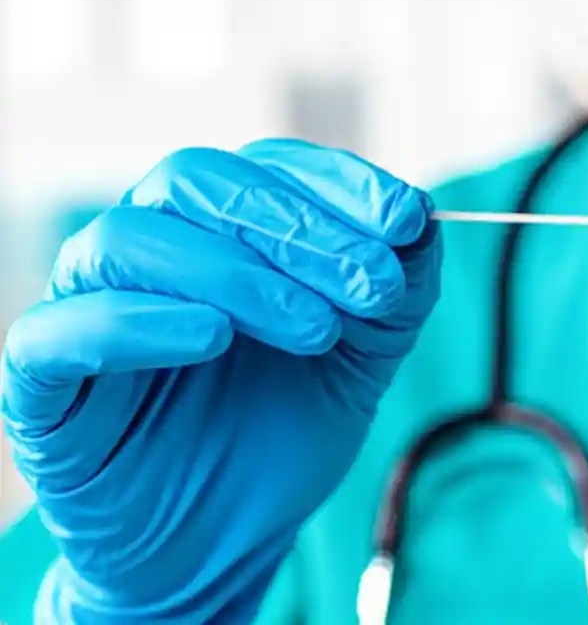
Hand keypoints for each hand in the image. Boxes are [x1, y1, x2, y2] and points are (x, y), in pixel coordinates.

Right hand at [1, 139, 441, 621]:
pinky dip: (138, 320)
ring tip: (317, 330)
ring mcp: (88, 308)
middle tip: (373, 283)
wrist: (224, 540)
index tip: (406, 219)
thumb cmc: (283, 434)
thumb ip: (395, 290)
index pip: (265, 170)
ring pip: (131, 241)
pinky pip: (60, 330)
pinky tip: (213, 338)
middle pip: (195, 183)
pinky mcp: (42, 382)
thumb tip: (422, 214)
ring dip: (236, 273)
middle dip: (298, 225)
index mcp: (220, 235)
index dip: (336, 184)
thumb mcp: (362, 359)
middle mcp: (149, 252)